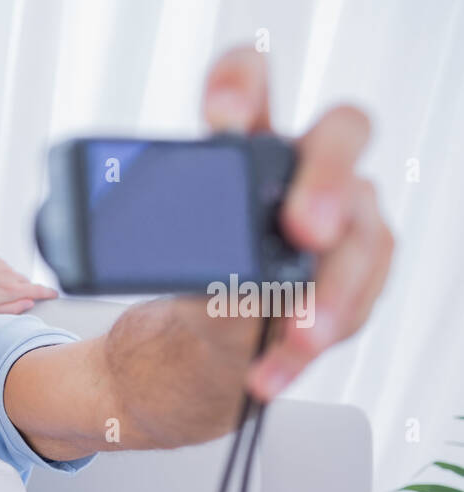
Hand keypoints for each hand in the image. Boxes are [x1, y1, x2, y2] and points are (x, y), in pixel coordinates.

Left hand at [0, 248, 59, 313]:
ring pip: (10, 273)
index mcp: (11, 290)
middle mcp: (8, 273)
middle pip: (24, 282)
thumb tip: (28, 304)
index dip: (48, 292)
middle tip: (9, 299)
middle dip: (21, 290)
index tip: (54, 294)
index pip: (38, 289)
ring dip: (5, 281)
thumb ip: (12, 309)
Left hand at [200, 44, 393, 402]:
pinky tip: (266, 374)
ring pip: (363, 239)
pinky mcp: (348, 285)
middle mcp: (301, 174)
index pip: (251, 82)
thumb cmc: (178, 287)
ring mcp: (337, 227)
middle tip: (305, 229)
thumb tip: (219, 281)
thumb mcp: (162, 266)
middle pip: (340, 138)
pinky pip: (346, 312)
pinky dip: (300, 353)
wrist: (186, 355)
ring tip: (299, 332)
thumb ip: (185, 254)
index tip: (219, 119)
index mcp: (243, 151)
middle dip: (328, 181)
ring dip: (332, 293)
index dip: (241, 85)